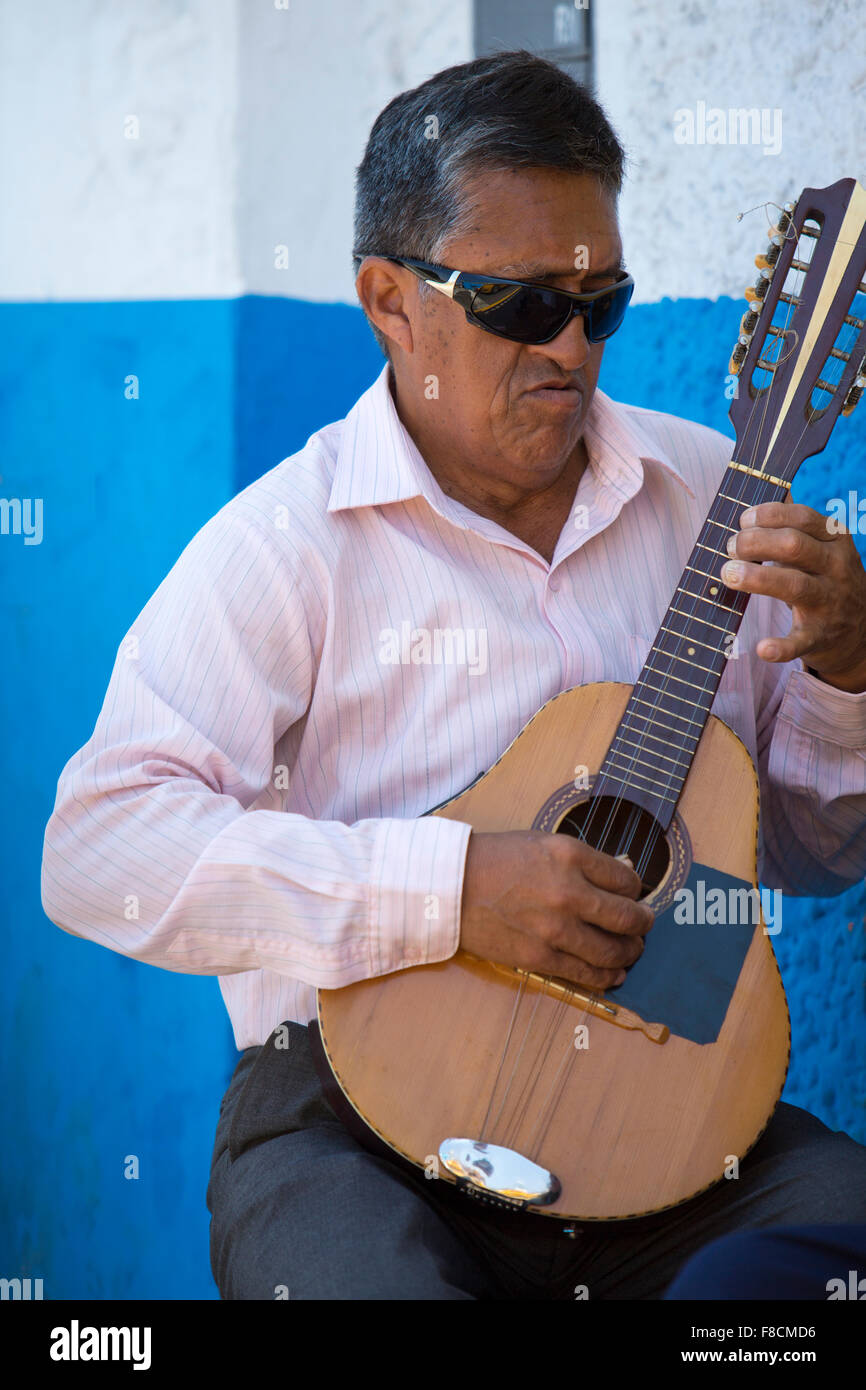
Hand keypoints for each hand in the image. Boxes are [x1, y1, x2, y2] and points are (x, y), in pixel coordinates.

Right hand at [459, 830, 653, 992]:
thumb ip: (582, 861)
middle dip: (643, 923)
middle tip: (644, 924)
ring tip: (632, 950)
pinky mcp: (539, 958)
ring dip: (630, 952)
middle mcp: (568, 892)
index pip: (625, 879)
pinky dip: (606, 977)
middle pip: (627, 917)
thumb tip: (621, 878)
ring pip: (612, 950)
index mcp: (570, 856)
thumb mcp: (543, 843)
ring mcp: (554, 929)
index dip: (635, 890)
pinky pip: (585, 973)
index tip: (633, 894)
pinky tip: (614, 975)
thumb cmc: (495, 860)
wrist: (450, 886)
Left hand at [721, 500, 865, 692]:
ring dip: (758, 579)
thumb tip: (772, 485)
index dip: (768, 515)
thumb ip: (796, 521)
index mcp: (835, 540)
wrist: (859, 631)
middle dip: (755, 542)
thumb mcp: (822, 546)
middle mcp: (836, 568)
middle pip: (794, 546)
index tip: (742, 521)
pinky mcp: (819, 637)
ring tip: (728, 573)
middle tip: (730, 548)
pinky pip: (800, 641)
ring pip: (795, 586)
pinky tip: (761, 648)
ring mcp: (830, 603)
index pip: (802, 518)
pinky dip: (781, 647)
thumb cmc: (826, 578)